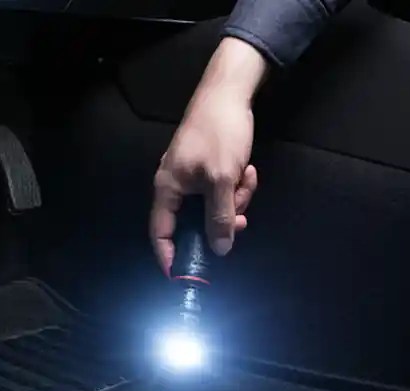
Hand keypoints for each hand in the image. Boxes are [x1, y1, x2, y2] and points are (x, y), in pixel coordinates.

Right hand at [150, 37, 266, 274]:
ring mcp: (191, 177)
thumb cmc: (218, 134)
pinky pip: (221, 190)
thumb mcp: (223, 180)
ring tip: (247, 178)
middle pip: (195, 222)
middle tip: (242, 220)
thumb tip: (220, 249)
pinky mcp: (207, 168)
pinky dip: (236, 185)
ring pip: (213, 206)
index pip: (161, 233)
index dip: (170, 257)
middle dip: (221, 222)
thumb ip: (220, 217)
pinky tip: (248, 169)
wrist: (229, 93)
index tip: (182, 278)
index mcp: (168, 189)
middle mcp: (175, 186)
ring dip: (235, 200)